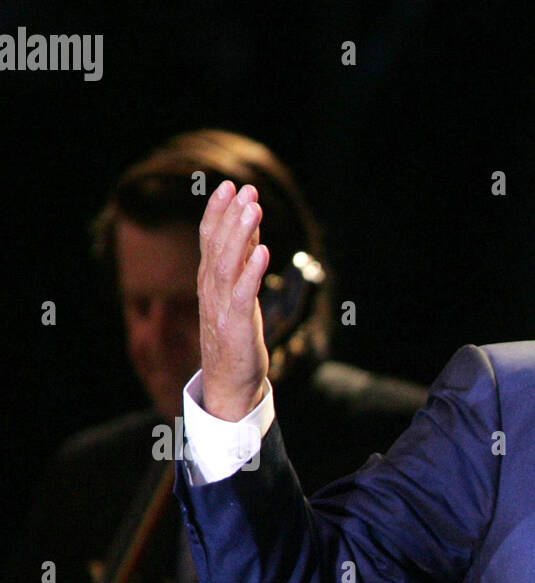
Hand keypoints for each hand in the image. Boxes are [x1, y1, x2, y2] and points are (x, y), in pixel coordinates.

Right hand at [197, 180, 271, 421]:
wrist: (229, 383)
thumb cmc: (236, 338)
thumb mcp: (239, 297)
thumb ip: (243, 267)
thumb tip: (251, 235)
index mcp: (210, 282)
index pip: (210, 239)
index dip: (218, 211)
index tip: (229, 186)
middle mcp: (211, 290)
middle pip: (218, 245)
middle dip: (231, 215)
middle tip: (244, 189)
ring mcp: (222, 307)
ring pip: (228, 264)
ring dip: (240, 235)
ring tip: (252, 209)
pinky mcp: (237, 325)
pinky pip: (244, 294)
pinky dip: (252, 271)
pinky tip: (263, 252)